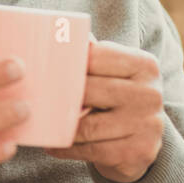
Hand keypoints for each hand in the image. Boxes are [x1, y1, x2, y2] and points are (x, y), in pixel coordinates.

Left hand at [43, 33, 165, 182]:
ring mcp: (148, 124)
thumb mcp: (112, 73)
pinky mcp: (139, 151)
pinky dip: (68, 148)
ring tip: (42, 124)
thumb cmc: (115, 101)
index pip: (97, 57)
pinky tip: (53, 145)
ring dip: (61, 128)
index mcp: (144, 65)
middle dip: (60, 98)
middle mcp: (150, 93)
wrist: (141, 143)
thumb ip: (91, 54)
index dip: (67, 64)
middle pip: (89, 91)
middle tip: (33, 99)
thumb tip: (58, 31)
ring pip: (88, 126)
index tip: (45, 70)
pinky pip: (92, 150)